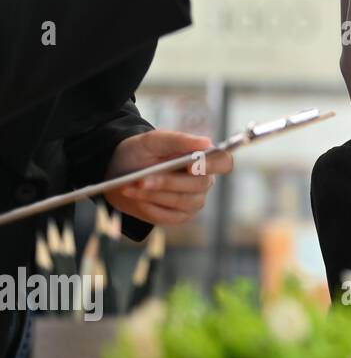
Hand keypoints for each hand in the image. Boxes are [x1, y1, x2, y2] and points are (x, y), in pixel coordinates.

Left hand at [103, 130, 232, 226]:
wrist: (120, 172)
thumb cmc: (141, 152)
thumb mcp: (153, 141)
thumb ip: (179, 140)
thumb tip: (207, 143)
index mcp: (204, 159)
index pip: (224, 162)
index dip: (212, 165)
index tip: (191, 166)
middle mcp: (204, 182)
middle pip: (198, 184)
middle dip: (168, 182)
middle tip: (141, 179)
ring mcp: (193, 202)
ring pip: (181, 202)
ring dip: (153, 195)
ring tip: (128, 187)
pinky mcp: (178, 217)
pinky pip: (167, 216)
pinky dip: (147, 206)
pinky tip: (133, 196)